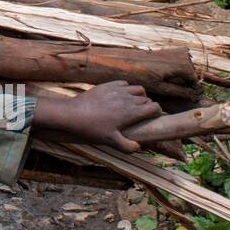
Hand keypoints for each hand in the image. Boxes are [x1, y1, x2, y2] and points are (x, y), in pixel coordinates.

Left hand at [35, 81, 162, 152]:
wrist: (72, 114)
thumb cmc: (92, 129)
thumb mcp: (110, 141)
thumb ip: (127, 147)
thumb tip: (139, 147)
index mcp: (131, 112)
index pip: (154, 107)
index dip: (157, 113)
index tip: (153, 119)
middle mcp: (127, 98)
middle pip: (147, 99)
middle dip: (148, 106)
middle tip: (142, 115)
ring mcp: (117, 90)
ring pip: (138, 89)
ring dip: (140, 95)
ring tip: (134, 104)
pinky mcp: (107, 85)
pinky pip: (124, 83)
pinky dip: (127, 88)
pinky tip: (122, 95)